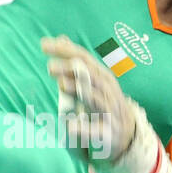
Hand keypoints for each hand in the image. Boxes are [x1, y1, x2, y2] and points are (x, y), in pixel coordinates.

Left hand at [41, 35, 137, 160]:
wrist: (127, 134)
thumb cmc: (104, 104)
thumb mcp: (93, 80)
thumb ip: (76, 62)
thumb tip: (62, 38)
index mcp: (101, 76)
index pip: (83, 58)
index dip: (65, 50)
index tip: (44, 45)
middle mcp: (106, 90)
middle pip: (89, 76)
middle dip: (71, 69)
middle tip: (49, 67)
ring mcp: (109, 111)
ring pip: (94, 98)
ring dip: (78, 90)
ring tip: (61, 85)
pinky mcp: (107, 132)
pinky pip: (95, 130)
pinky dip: (83, 128)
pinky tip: (69, 127)